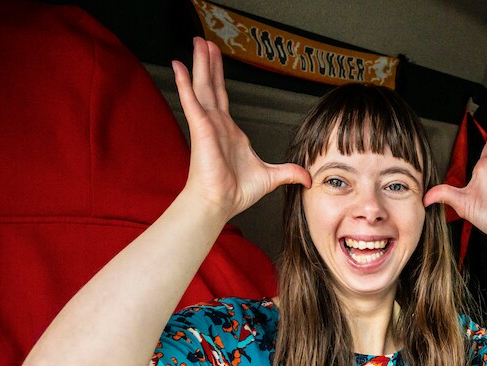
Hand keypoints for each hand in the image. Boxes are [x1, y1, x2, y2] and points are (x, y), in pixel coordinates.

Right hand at [172, 38, 309, 220]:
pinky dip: (184, 83)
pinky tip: (179, 66)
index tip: (216, 57)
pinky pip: (191, 101)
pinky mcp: (201, 128)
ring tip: (196, 43)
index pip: (222, 96)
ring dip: (200, 64)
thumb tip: (307, 176)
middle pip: (211, 85)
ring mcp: (208, 124)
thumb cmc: (235, 192)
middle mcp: (217, 123)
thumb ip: (289, 172)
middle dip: (208, 62)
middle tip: (203, 41)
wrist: (219, 202)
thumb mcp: (270, 177)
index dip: (219, 75)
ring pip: (202, 86)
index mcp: (229, 131)